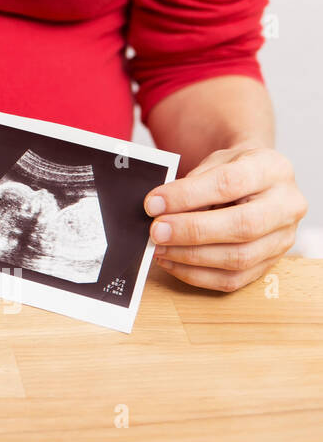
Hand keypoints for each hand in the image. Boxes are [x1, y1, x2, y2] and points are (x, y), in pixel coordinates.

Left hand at [146, 146, 306, 291]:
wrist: (258, 181)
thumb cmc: (233, 170)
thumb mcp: (214, 162)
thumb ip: (191, 184)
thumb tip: (158, 210)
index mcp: (272, 169)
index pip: (230, 183)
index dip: (188, 196)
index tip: (153, 204)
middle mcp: (287, 205)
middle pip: (242, 226)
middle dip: (192, 232)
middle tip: (156, 232)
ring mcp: (283, 238)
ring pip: (239, 258)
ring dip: (191, 257)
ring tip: (159, 248)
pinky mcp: (271, 263)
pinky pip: (233, 279)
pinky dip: (196, 274)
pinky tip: (171, 262)